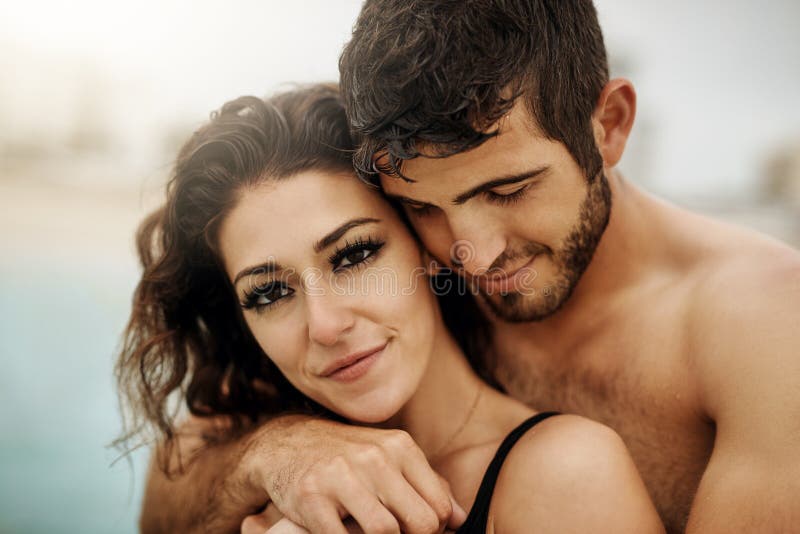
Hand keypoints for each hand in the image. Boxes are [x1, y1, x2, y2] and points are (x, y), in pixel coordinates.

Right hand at [240, 417, 466, 533]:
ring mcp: (341, 476)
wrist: (285, 443)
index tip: (416, 531)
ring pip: (386, 532)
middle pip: (420, 522)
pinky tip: (344, 533)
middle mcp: (373, 457)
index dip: (434, 529)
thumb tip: (460, 518)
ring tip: (368, 531)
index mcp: (399, 447)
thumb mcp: (389, 456)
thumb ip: (427, 483)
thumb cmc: (346, 455)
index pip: (439, 506)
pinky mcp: (311, 498)